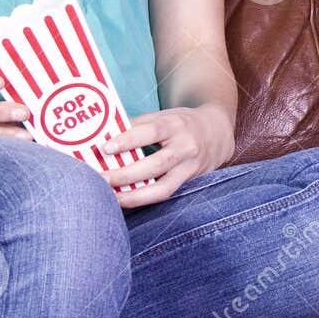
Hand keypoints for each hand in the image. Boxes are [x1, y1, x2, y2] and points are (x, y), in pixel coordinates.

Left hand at [99, 103, 235, 208]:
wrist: (218, 133)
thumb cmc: (182, 123)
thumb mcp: (164, 116)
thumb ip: (138, 125)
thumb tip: (104, 135)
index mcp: (176, 125)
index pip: (152, 131)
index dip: (129, 139)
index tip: (106, 147)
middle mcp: (186, 147)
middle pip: (156, 164)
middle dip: (126, 174)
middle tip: (100, 178)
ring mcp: (189, 168)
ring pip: (162, 188)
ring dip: (134, 196)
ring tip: (111, 198)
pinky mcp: (188, 183)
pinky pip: (164, 195)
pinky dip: (144, 200)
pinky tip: (125, 202)